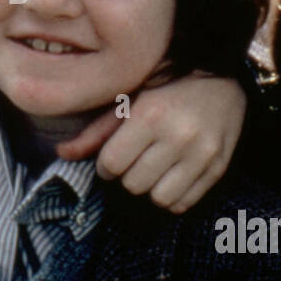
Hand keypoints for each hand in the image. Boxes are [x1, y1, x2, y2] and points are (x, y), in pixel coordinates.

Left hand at [56, 71, 247, 214]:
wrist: (219, 77)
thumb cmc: (164, 87)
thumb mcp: (128, 101)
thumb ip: (96, 131)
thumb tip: (61, 153)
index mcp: (151, 115)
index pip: (112, 164)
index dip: (106, 165)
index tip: (113, 157)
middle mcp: (178, 137)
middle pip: (134, 184)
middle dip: (127, 175)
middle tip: (134, 159)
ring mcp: (202, 154)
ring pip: (159, 198)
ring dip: (150, 188)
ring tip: (152, 169)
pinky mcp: (218, 167)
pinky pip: (184, 202)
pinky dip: (173, 196)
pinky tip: (171, 175)